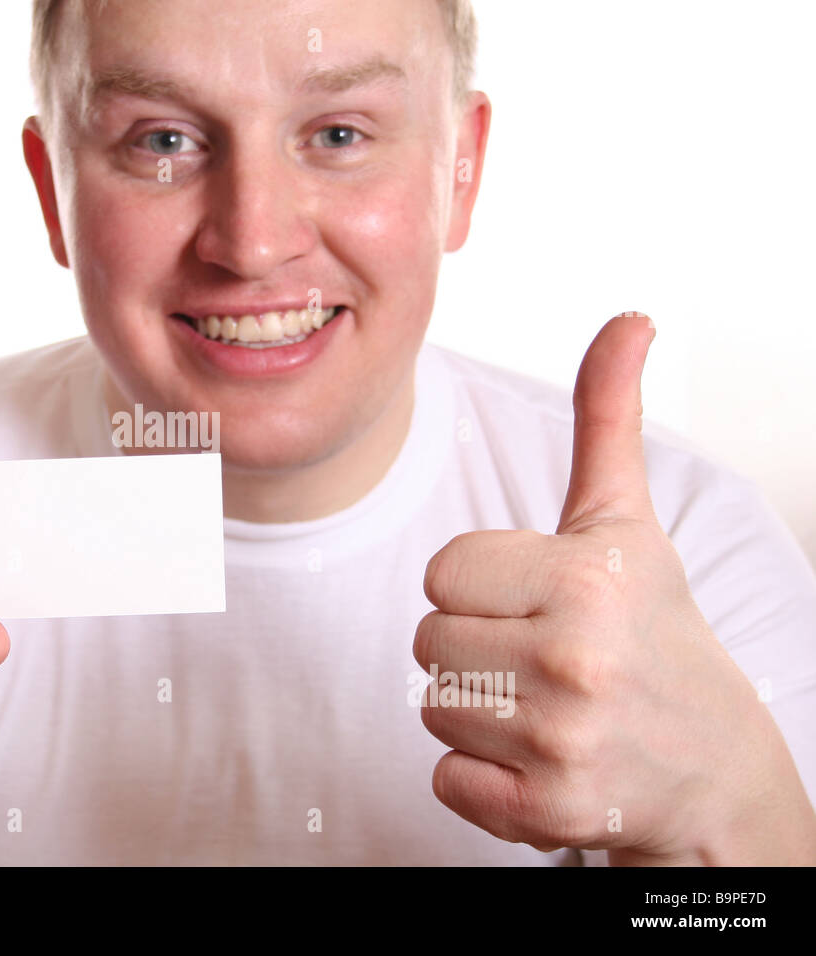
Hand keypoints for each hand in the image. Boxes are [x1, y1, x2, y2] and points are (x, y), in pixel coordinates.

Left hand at [414, 313, 815, 863]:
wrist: (711, 767)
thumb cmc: (652, 632)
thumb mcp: (626, 524)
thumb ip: (608, 419)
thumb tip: (629, 318)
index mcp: (588, 577)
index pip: (440, 573)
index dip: (480, 587)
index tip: (538, 603)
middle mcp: (576, 658)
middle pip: (426, 640)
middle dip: (473, 647)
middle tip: (543, 660)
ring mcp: (562, 740)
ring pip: (432, 705)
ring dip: (475, 711)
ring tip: (547, 708)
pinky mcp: (548, 812)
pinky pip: (444, 779)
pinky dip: (479, 779)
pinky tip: (540, 763)